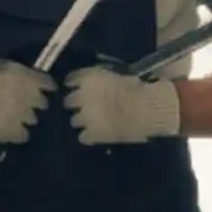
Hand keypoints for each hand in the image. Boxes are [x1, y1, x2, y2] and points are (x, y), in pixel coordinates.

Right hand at [0, 59, 54, 143]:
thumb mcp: (1, 66)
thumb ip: (20, 72)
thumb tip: (32, 77)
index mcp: (28, 79)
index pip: (49, 85)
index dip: (45, 88)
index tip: (41, 90)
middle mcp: (30, 98)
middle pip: (43, 104)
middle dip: (34, 104)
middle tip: (22, 104)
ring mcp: (23, 117)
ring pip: (34, 121)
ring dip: (25, 119)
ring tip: (12, 117)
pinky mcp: (13, 133)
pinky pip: (24, 136)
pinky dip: (18, 134)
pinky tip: (9, 129)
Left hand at [64, 65, 180, 144]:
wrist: (144, 109)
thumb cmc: (137, 88)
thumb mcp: (117, 75)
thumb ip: (103, 79)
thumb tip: (101, 83)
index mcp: (88, 78)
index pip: (70, 80)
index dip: (73, 84)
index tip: (78, 88)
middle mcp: (81, 96)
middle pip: (68, 101)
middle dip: (75, 104)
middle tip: (86, 107)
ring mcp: (84, 116)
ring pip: (74, 120)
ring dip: (82, 121)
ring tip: (93, 123)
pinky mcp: (91, 134)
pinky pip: (83, 137)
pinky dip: (88, 136)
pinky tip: (97, 136)